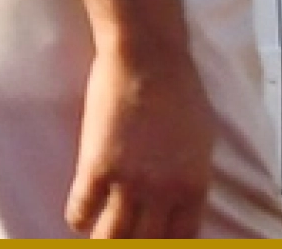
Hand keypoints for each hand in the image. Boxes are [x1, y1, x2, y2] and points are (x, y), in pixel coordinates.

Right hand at [66, 45, 214, 238]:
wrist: (147, 52)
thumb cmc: (179, 86)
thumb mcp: (202, 138)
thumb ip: (191, 177)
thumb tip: (184, 203)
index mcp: (194, 186)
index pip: (182, 241)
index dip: (164, 246)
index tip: (149, 240)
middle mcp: (164, 192)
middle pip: (145, 245)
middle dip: (132, 245)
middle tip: (121, 237)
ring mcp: (129, 182)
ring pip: (111, 240)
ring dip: (103, 240)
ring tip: (98, 233)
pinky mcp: (97, 166)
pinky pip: (81, 213)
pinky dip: (79, 217)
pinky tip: (80, 212)